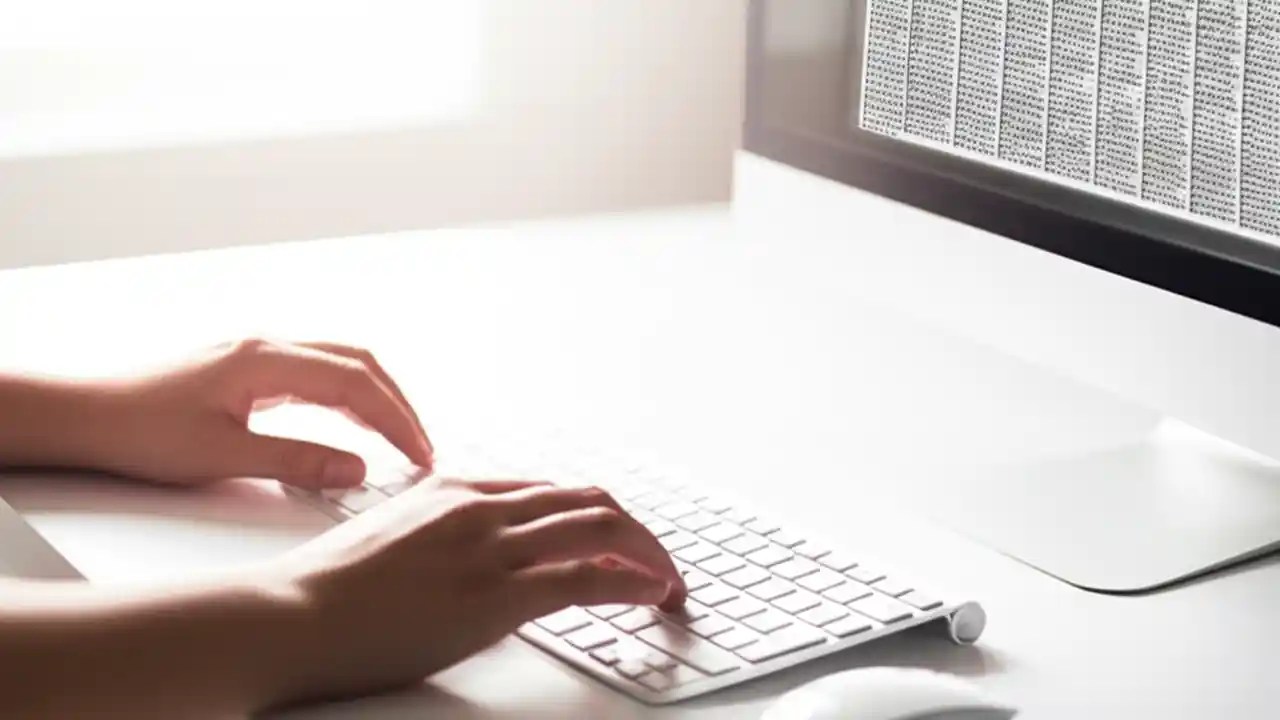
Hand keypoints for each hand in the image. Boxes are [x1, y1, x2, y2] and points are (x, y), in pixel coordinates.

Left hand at [91, 338, 432, 487]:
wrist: (86, 413)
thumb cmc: (139, 429)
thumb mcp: (221, 456)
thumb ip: (295, 461)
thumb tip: (355, 467)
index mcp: (266, 361)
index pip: (355, 383)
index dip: (396, 420)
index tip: (421, 454)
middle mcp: (268, 347)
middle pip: (358, 363)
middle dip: (398, 405)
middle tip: (423, 448)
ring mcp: (259, 354)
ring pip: (341, 364)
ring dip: (377, 398)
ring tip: (401, 439)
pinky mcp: (250, 368)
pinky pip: (317, 373)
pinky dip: (349, 397)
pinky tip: (354, 423)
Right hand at [266, 477, 687, 706]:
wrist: (291, 617)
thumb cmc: (329, 588)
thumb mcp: (394, 538)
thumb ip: (444, 534)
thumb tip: (481, 559)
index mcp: (457, 490)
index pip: (552, 491)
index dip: (596, 516)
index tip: (617, 543)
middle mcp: (482, 507)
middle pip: (589, 499)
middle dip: (637, 530)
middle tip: (659, 561)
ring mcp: (491, 547)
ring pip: (602, 527)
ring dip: (650, 555)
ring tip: (671, 583)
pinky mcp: (496, 595)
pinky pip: (587, 578)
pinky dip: (633, 583)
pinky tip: (652, 595)